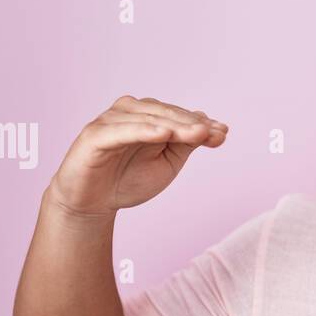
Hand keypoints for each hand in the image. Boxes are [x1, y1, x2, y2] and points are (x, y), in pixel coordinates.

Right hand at [48, 95, 228, 216]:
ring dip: (173, 125)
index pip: (178, 115)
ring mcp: (110, 121)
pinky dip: (143, 130)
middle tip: (214, 133)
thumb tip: (212, 127)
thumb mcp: (166, 163)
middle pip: (165, 113)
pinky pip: (122, 131)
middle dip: (191, 123)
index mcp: (147, 116)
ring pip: (147, 119)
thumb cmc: (128, 180)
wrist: (92, 204)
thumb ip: (185, 144)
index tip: (223, 133)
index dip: (201, 123)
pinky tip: (164, 134)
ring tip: (197, 133)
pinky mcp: (95, 135)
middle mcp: (128, 112)